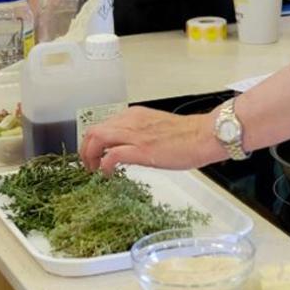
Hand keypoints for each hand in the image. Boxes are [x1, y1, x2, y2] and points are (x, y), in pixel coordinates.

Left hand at [79, 107, 223, 174]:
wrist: (203, 135)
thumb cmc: (187, 135)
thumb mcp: (155, 128)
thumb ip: (139, 134)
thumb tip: (127, 149)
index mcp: (134, 115)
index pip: (103, 124)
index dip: (93, 140)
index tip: (93, 153)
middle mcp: (131, 121)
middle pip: (94, 130)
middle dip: (85, 148)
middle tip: (88, 164)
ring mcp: (135, 135)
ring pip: (97, 138)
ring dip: (90, 155)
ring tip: (93, 169)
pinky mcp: (141, 149)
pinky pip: (112, 155)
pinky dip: (104, 165)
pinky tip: (107, 174)